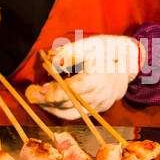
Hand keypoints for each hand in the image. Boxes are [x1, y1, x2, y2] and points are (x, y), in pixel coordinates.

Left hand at [27, 35, 143, 118]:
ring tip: (39, 99)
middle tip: (30, 93)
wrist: (129, 61)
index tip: (33, 89)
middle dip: (44, 101)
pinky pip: (78, 115)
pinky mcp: (99, 109)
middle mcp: (97, 97)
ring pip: (70, 114)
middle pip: (65, 104)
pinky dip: (63, 111)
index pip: (66, 92)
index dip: (48, 93)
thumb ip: (68, 53)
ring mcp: (98, 105)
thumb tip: (49, 60)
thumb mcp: (87, 45)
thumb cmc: (106, 50)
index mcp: (94, 80)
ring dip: (51, 109)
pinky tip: (52, 104)